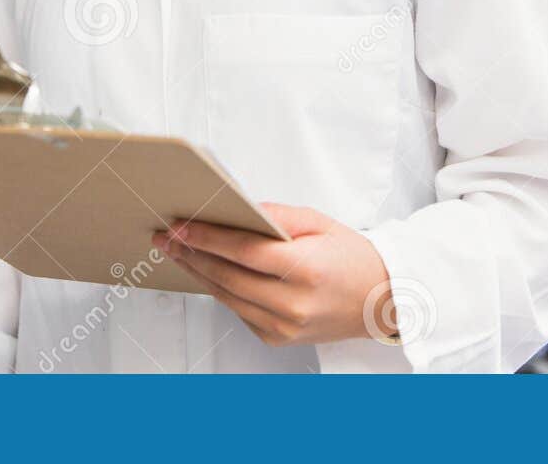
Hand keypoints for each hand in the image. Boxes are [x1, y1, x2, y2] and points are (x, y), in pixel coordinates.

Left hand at [154, 203, 392, 346]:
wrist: (381, 301)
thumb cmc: (353, 258)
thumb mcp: (319, 223)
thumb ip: (277, 215)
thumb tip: (237, 209)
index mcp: (306, 269)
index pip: (244, 251)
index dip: (207, 238)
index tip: (180, 227)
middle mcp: (294, 303)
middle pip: (228, 277)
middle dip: (192, 255)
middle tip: (166, 238)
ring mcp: (285, 326)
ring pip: (228, 297)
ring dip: (199, 274)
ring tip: (178, 253)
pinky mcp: (278, 338)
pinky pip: (239, 312)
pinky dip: (221, 291)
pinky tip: (206, 272)